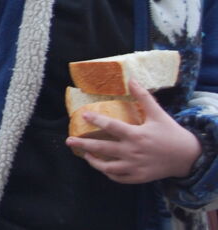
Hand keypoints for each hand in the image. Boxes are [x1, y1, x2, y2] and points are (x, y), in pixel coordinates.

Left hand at [66, 81, 201, 183]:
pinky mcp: (138, 177)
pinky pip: (118, 178)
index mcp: (137, 135)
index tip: (82, 115)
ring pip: (108, 167)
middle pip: (103, 148)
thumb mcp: (158, 114)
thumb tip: (131, 78)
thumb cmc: (170, 133)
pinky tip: (101, 165)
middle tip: (68, 140)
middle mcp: (133, 152)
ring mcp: (135, 167)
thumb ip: (143, 97)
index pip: (112, 126)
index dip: (96, 120)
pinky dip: (108, 173)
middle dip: (84, 144)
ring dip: (93, 161)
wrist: (188, 157)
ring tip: (83, 153)